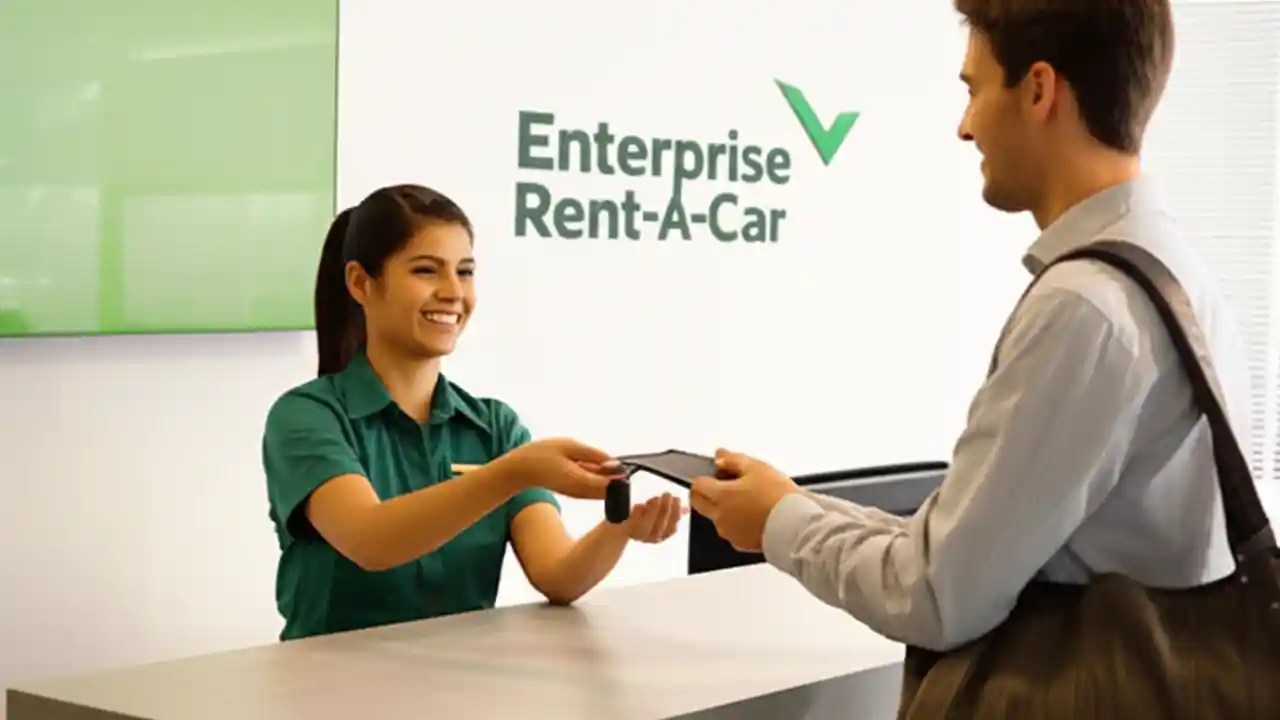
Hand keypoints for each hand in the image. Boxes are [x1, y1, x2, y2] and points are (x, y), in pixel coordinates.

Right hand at [495, 438, 623, 499]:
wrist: (520, 469)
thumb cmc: (541, 454)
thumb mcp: (569, 446)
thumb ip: (593, 455)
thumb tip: (614, 463)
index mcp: (579, 480)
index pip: (610, 485)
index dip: (619, 475)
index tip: (619, 464)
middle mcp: (580, 492)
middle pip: (609, 489)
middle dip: (613, 476)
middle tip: (600, 459)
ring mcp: (578, 495)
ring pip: (602, 489)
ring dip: (603, 475)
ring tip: (586, 460)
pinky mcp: (576, 494)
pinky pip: (593, 487)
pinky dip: (595, 476)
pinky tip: (582, 465)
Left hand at [617, 493, 686, 542]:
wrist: (622, 524)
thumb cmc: (642, 518)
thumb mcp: (659, 514)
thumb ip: (671, 512)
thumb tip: (685, 508)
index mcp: (661, 535)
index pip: (671, 529)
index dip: (675, 514)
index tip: (677, 500)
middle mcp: (649, 537)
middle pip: (660, 527)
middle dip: (665, 510)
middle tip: (667, 495)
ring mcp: (638, 534)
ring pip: (647, 527)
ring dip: (652, 511)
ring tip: (656, 498)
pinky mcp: (626, 529)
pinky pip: (632, 523)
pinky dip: (638, 513)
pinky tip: (641, 505)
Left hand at [689, 448, 800, 551]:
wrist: (797, 526)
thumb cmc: (779, 498)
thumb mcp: (757, 467)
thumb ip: (733, 460)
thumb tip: (720, 456)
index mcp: (720, 496)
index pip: (696, 485)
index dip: (705, 477)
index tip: (718, 474)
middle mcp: (719, 517)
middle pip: (699, 503)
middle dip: (706, 493)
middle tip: (726, 486)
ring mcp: (729, 532)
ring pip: (716, 517)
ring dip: (723, 508)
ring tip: (748, 499)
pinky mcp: (741, 544)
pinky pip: (731, 530)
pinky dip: (737, 522)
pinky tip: (754, 514)